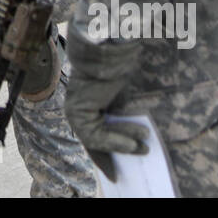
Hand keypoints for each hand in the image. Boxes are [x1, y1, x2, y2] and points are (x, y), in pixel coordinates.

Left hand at [64, 15, 148, 182]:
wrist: (110, 51)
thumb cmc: (119, 68)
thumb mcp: (124, 97)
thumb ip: (124, 115)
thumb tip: (140, 136)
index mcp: (86, 102)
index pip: (96, 133)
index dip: (110, 148)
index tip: (120, 164)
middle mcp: (76, 107)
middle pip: (94, 140)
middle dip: (111, 156)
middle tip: (128, 166)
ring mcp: (75, 110)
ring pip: (96, 139)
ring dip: (121, 146)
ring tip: (143, 148)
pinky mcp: (78, 112)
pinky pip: (96, 135)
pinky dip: (116, 140)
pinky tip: (134, 142)